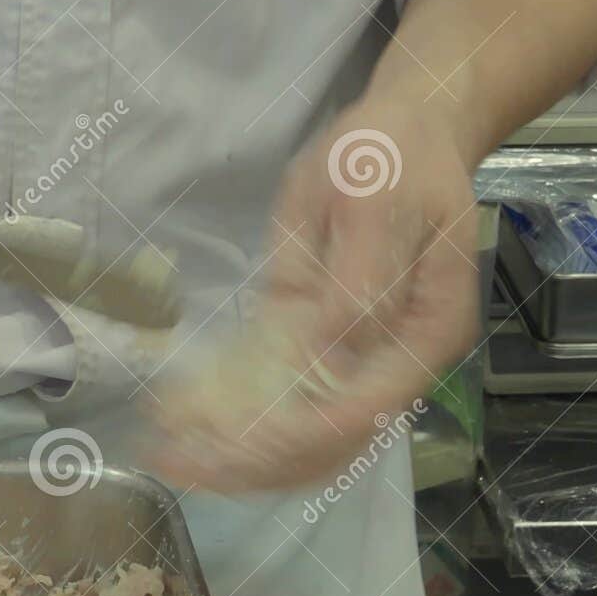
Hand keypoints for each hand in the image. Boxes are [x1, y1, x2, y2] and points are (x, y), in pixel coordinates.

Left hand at [150, 98, 480, 492]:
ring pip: (307, 439)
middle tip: (178, 460)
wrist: (404, 133)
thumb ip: (362, 278)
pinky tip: (181, 421)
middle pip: (332, 444)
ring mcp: (362, 362)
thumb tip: (335, 350)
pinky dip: (235, 418)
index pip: (364, 411)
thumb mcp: (372, 197)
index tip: (230, 440)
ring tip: (170, 455)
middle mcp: (400, 364)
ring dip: (237, 457)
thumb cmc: (390, 156)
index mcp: (427, 332)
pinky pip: (284, 399)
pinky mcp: (323, 348)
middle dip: (253, 462)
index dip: (295, 435)